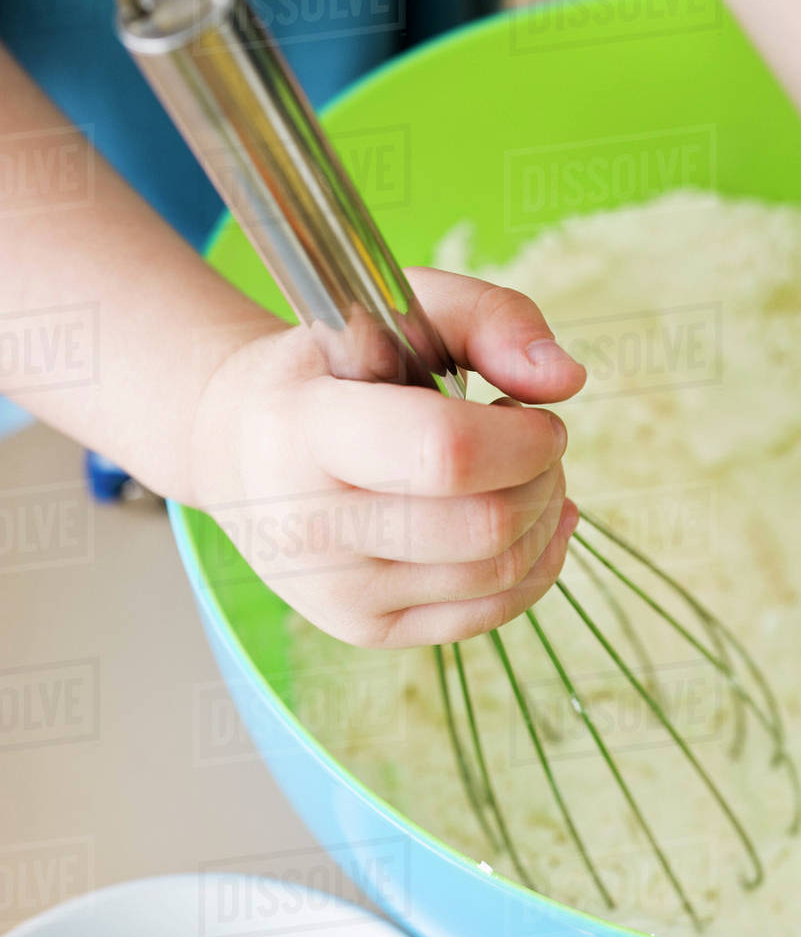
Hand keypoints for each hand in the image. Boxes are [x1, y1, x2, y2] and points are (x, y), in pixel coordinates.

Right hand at [190, 267, 585, 647]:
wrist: (243, 446)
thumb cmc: (333, 369)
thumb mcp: (395, 308)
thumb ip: (488, 317)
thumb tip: (567, 379)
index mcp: (303, 432)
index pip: (443, 453)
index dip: (522, 436)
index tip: (530, 410)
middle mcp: (309, 526)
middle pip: (487, 525)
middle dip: (543, 474)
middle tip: (534, 440)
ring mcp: (335, 591)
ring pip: (499, 572)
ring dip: (545, 514)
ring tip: (523, 473)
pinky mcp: (365, 629)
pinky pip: (490, 613)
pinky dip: (537, 564)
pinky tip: (530, 520)